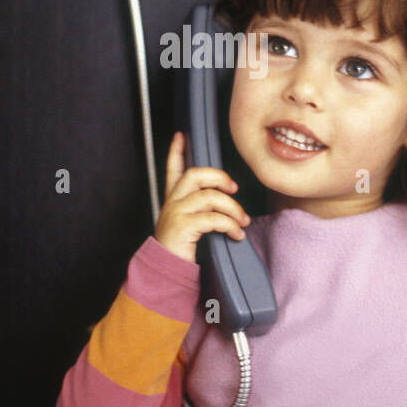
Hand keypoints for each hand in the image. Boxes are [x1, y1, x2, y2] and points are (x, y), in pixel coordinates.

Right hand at [154, 132, 250, 262]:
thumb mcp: (188, 223)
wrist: (164, 272)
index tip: (181, 135)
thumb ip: (202, 209)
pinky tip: (236, 235)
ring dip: (233, 209)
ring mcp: (176, 213)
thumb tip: (227, 198)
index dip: (176, 150)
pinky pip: (214, 219)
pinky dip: (230, 226)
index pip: (173, 169)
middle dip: (220, 177)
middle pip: (196, 174)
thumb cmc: (180, 248)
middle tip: (234, 189)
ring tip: (242, 222)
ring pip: (210, 196)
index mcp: (173, 199)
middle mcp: (173, 202)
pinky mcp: (183, 227)